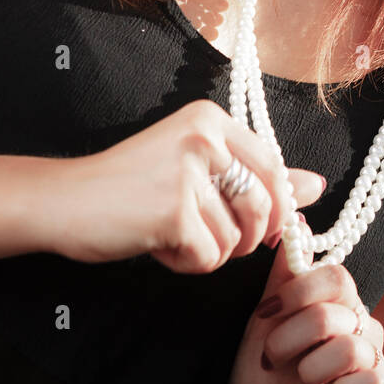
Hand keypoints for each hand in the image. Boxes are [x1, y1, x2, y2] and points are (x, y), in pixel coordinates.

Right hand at [43, 100, 323, 272]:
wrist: (66, 201)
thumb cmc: (128, 186)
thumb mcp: (194, 168)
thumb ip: (255, 174)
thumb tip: (316, 187)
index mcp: (211, 119)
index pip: (273, 166)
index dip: (276, 206)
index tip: (262, 226)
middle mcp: (204, 137)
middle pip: (263, 203)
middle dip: (248, 236)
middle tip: (214, 239)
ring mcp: (189, 172)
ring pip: (236, 236)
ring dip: (211, 251)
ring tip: (176, 238)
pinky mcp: (175, 211)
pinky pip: (209, 257)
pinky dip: (188, 264)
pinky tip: (161, 248)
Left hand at [229, 225, 383, 383]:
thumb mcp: (260, 330)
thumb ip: (280, 281)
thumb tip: (295, 221)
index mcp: (331, 307)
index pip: (334, 274)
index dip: (300, 289)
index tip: (268, 312)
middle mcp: (357, 328)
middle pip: (340, 303)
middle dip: (295, 333)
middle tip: (276, 358)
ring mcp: (371, 362)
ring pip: (350, 344)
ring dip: (311, 369)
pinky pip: (368, 380)